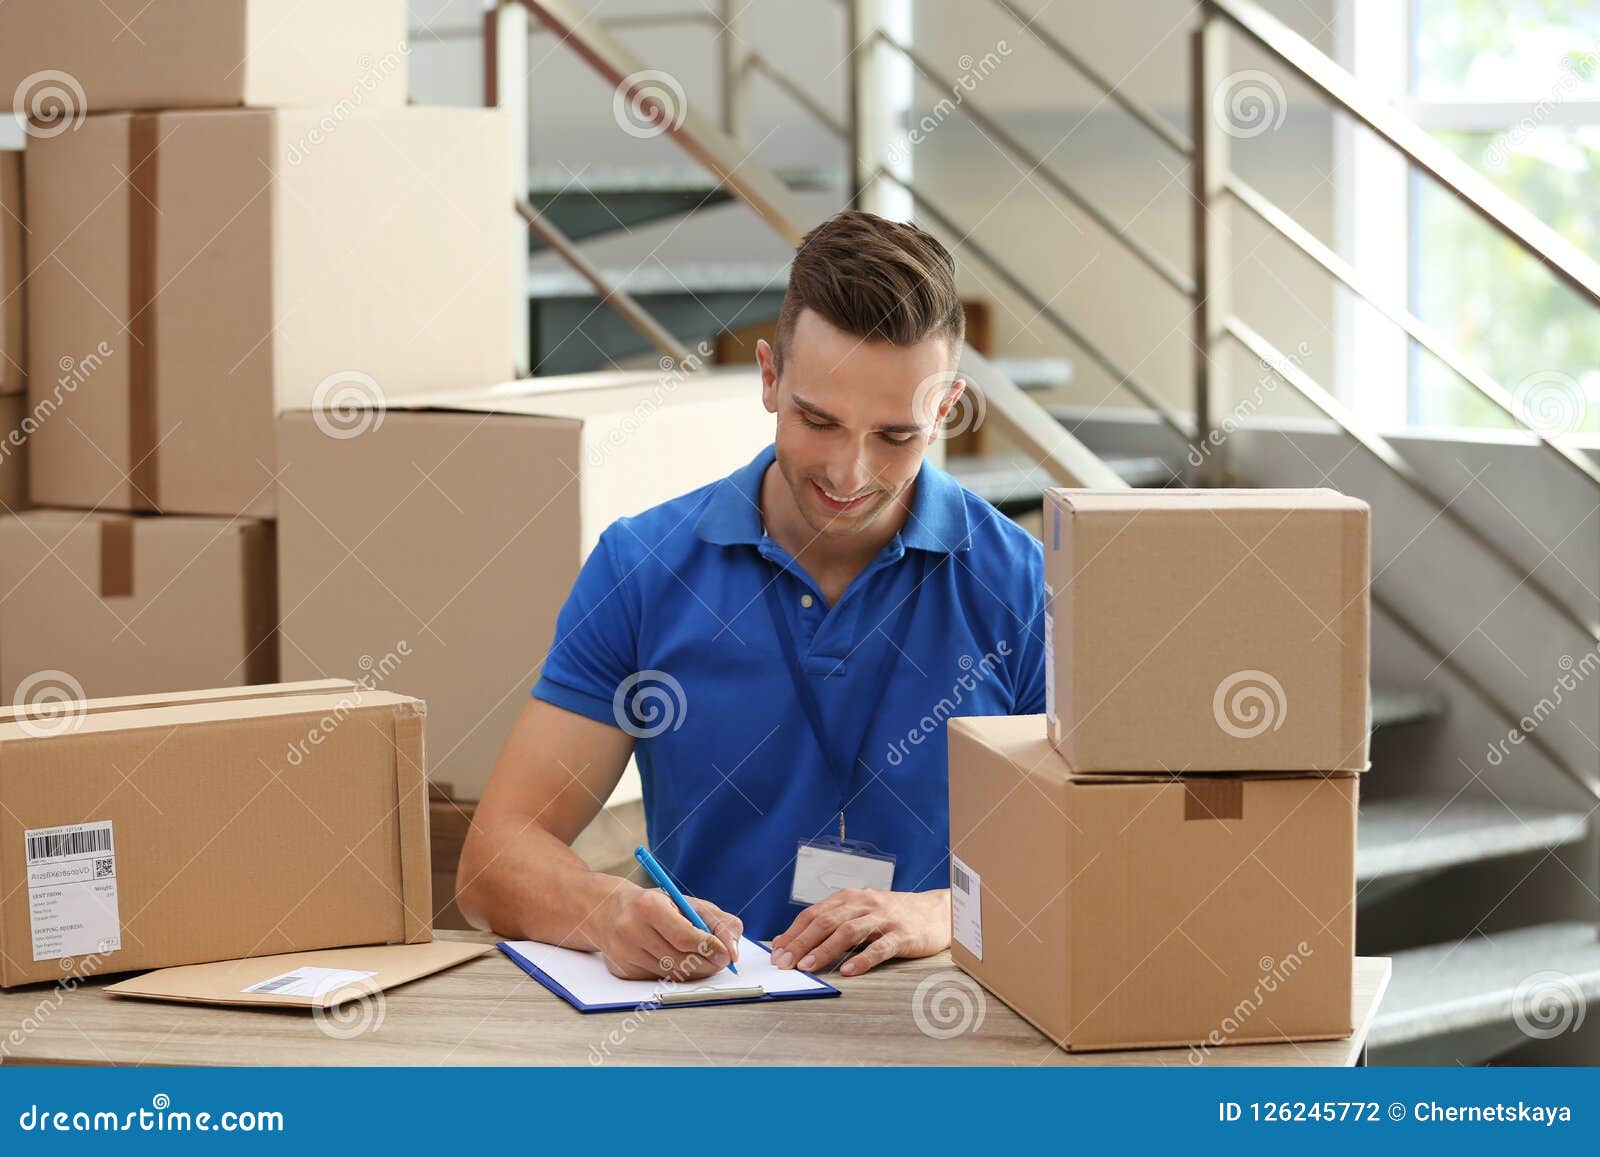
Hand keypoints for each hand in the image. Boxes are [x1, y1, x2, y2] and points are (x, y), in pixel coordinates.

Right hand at [596, 882, 742, 980]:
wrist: (604, 909)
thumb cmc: (653, 905)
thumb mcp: (685, 902)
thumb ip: (717, 921)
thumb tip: (733, 951)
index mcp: (648, 906)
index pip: (684, 936)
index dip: (709, 947)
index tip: (726, 955)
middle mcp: (631, 930)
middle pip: (679, 960)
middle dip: (707, 964)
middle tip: (721, 961)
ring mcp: (623, 953)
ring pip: (671, 974)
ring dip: (693, 971)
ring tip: (702, 960)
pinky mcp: (621, 971)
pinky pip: (658, 980)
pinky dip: (674, 974)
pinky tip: (674, 960)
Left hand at [770, 888, 949, 975]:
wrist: (936, 913)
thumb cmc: (892, 917)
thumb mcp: (860, 914)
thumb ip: (831, 925)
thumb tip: (791, 943)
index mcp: (850, 898)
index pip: (814, 914)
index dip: (793, 932)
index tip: (776, 952)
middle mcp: (864, 904)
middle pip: (827, 921)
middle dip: (802, 942)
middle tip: (785, 962)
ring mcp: (884, 919)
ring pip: (849, 932)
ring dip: (826, 950)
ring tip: (808, 966)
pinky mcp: (903, 935)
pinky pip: (880, 947)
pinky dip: (862, 959)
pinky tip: (848, 971)